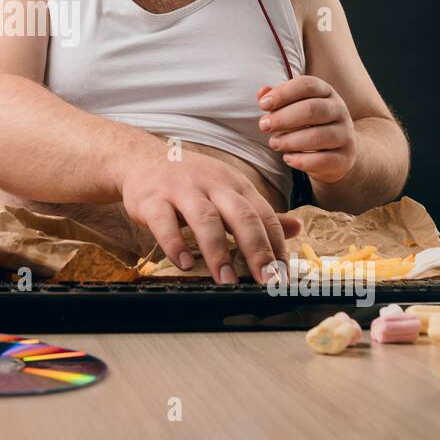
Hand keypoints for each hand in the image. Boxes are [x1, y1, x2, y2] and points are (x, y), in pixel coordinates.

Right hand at [120, 151, 301, 283]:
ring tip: (227, 281)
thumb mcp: (227, 190)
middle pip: (241, 216)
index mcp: (235, 184)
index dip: (277, 245)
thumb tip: (297, 228)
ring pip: (205, 219)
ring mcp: (181, 189)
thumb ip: (258, 212)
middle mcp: (212, 184)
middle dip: (257, 250)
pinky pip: (165, 222)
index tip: (283, 274)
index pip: (264, 214)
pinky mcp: (152, 199)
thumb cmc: (190, 181)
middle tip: (266, 280)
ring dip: (218, 252)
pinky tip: (184, 263)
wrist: (141, 158)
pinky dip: (175, 244)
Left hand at [258, 76, 357, 183]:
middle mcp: (339, 110)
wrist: (337, 152)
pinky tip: (287, 158)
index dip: (283, 93)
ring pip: (318, 136)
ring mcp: (345, 134)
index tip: (263, 105)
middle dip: (283, 118)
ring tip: (274, 143)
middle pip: (312, 109)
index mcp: (325, 92)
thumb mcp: (293, 108)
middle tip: (264, 126)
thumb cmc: (308, 124)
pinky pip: (323, 159)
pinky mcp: (345, 157)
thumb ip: (277, 100)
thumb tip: (262, 93)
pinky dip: (302, 160)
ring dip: (290, 140)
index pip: (307, 85)